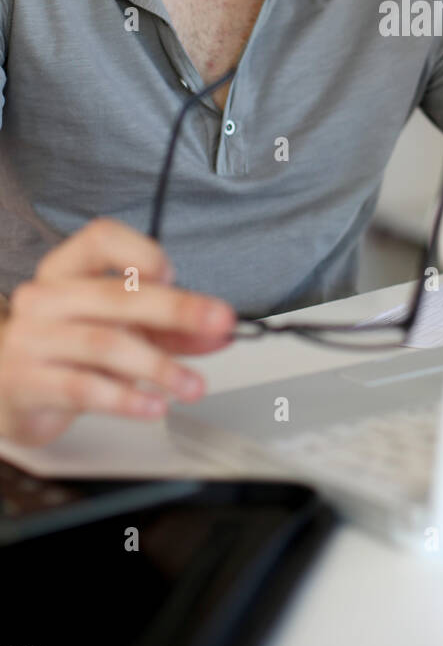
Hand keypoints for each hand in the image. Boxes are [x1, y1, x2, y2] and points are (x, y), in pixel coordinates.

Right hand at [0, 218, 235, 446]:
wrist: (9, 390)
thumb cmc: (67, 348)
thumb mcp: (121, 327)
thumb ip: (170, 328)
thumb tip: (218, 333)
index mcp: (66, 269)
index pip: (102, 238)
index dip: (143, 253)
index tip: (174, 275)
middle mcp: (46, 298)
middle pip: (116, 294)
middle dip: (176, 309)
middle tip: (219, 323)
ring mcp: (32, 340)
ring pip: (105, 344)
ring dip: (159, 366)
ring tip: (192, 385)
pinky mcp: (27, 383)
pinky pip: (83, 388)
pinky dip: (125, 399)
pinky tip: (152, 406)